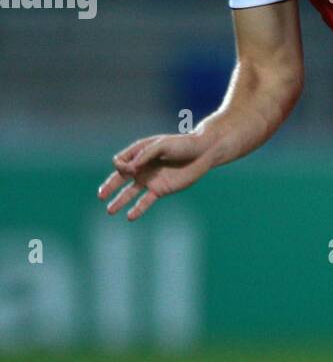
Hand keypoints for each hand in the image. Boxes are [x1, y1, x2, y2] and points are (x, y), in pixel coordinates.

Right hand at [97, 132, 213, 220]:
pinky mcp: (160, 189)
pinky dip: (137, 209)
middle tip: (100, 196)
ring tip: (110, 211)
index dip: (121, 166)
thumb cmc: (182, 144)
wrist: (202, 153)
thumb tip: (129, 169)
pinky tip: (130, 217)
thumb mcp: (162, 145)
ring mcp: (150, 179)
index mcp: (139, 152)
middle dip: (109, 186)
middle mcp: (142, 166)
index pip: (120, 162)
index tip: (133, 167)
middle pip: (120, 178)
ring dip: (119, 201)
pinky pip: (145, 201)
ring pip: (130, 192)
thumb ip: (144, 155)